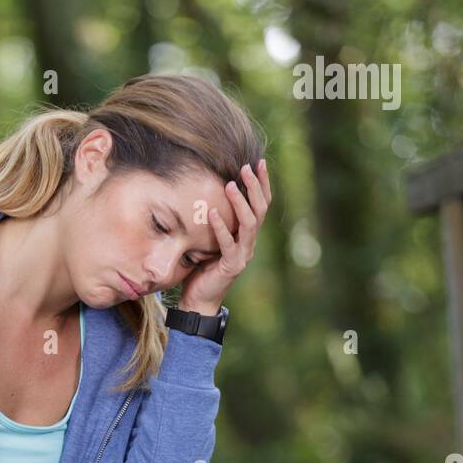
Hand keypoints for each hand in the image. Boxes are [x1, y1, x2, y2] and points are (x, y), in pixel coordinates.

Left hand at [179, 158, 271, 313]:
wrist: (199, 300)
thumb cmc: (202, 268)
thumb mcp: (211, 240)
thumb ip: (217, 221)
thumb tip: (207, 193)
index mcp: (247, 236)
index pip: (261, 205)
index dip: (262, 184)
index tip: (257, 162)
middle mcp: (249, 244)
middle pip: (260, 210)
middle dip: (254, 187)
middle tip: (246, 168)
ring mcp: (243, 255)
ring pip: (249, 224)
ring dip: (240, 203)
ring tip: (230, 185)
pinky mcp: (231, 266)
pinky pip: (228, 243)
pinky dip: (220, 227)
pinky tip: (212, 213)